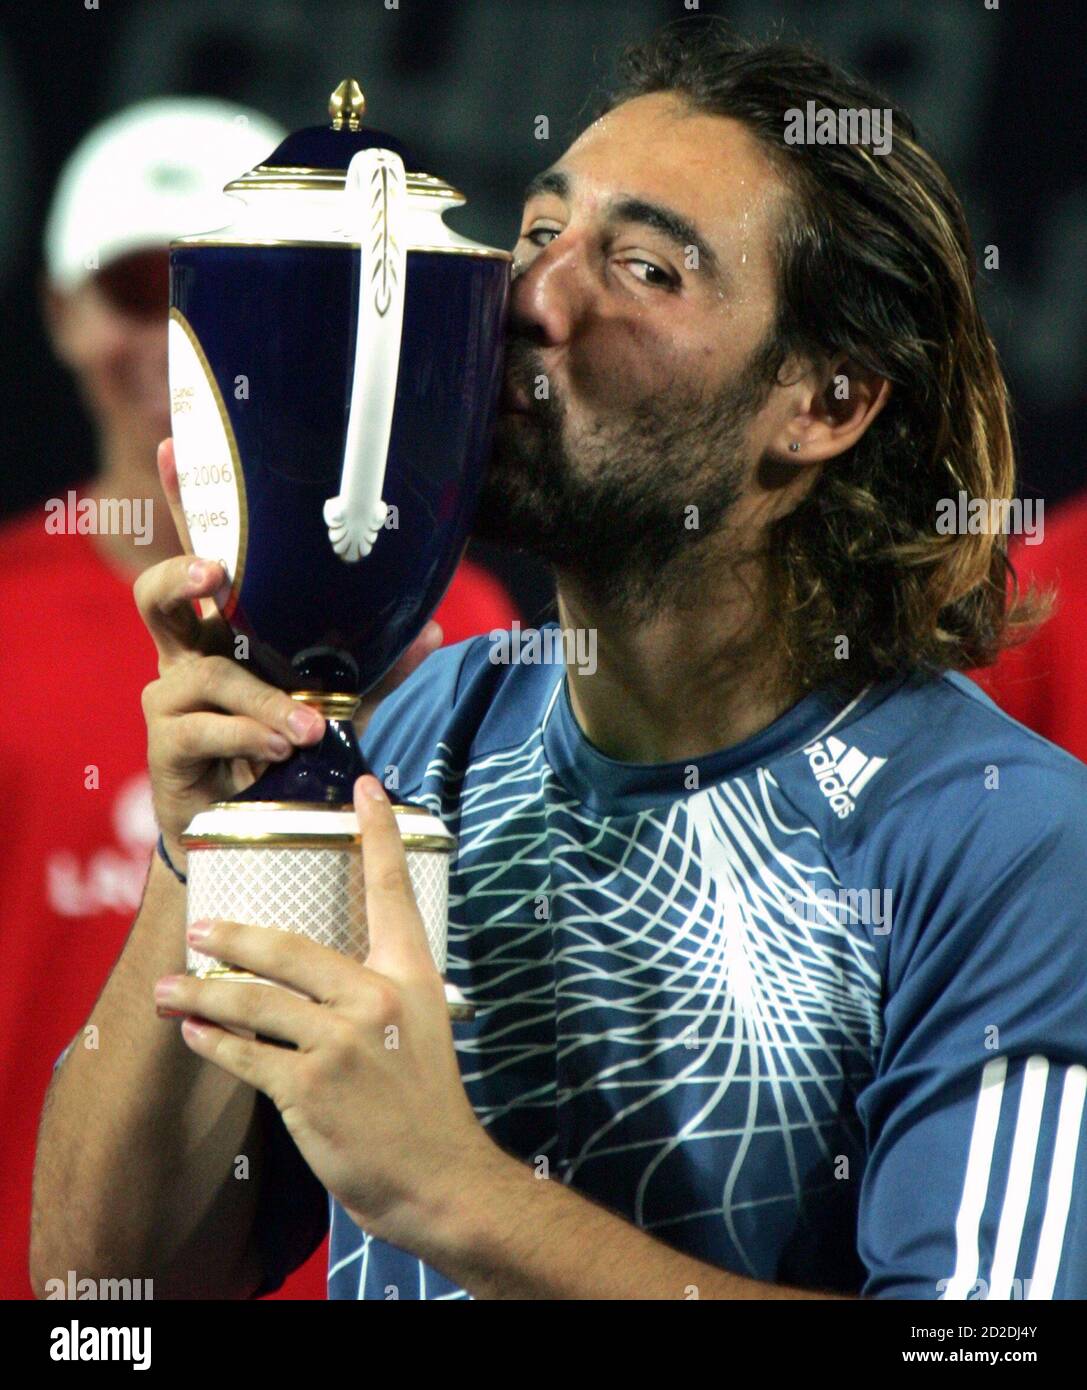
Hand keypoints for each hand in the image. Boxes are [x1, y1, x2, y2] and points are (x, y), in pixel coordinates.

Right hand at [137, 439, 443, 867]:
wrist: (251, 825)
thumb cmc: (288, 747)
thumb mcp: (342, 700)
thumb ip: (380, 666)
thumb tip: (430, 628)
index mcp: (223, 629)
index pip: (200, 554)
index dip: (187, 501)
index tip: (180, 444)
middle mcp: (186, 654)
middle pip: (154, 594)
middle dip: (180, 574)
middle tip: (218, 572)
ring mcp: (169, 698)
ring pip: (205, 676)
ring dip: (261, 700)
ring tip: (308, 728)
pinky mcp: (166, 745)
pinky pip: (201, 731)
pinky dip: (248, 737)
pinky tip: (282, 749)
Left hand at [153, 774, 495, 1248]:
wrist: (437, 1174)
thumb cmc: (424, 1099)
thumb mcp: (420, 1025)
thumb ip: (376, 988)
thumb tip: (314, 968)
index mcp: (410, 975)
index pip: (393, 891)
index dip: (378, 834)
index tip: (365, 786)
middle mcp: (376, 997)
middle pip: (289, 947)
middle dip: (233, 936)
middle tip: (198, 928)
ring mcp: (341, 1042)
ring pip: (253, 1002)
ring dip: (202, 994)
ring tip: (169, 990)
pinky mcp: (309, 1088)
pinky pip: (245, 1055)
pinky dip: (212, 1043)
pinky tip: (193, 1034)